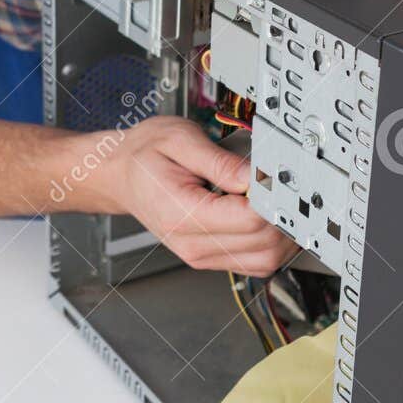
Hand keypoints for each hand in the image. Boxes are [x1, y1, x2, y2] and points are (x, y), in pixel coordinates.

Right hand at [98, 115, 295, 275]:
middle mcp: (191, 243)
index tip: (276, 176)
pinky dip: (269, 245)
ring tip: (274, 202)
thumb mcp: (179, 139)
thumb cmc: (143, 155)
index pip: (249, 219)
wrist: (119, 174)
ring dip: (281, 236)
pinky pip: (253, 264)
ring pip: (264, 262)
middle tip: (281, 186)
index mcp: (183, 214)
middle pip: (264, 246)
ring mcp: (199, 255)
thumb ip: (220, 161)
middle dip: (283, 217)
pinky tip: (265, 219)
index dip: (272, 198)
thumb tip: (256, 177)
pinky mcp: (207, 257)